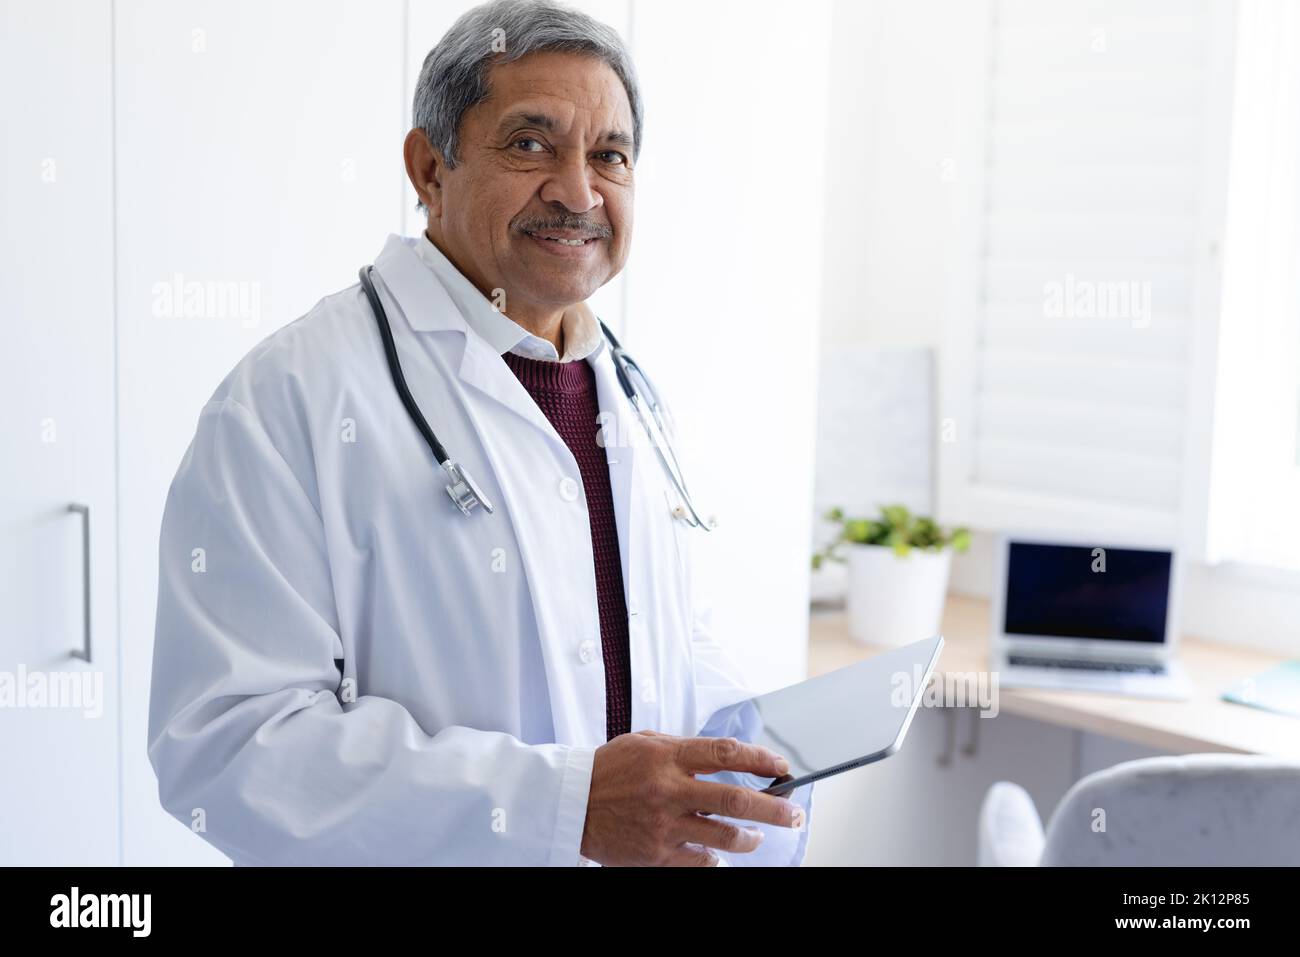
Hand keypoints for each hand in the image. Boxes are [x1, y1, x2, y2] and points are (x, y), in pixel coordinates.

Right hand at [579, 730, 802, 865]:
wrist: (572, 803)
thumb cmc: (610, 769)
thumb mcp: (646, 743)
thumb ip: (685, 749)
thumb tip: (729, 755)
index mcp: (668, 757)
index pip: (727, 753)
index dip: (761, 758)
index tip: (781, 766)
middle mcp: (669, 791)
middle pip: (736, 800)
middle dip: (774, 808)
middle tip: (795, 814)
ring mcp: (664, 826)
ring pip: (725, 837)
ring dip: (751, 838)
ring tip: (759, 836)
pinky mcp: (657, 855)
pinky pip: (701, 860)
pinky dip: (714, 856)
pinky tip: (716, 850)